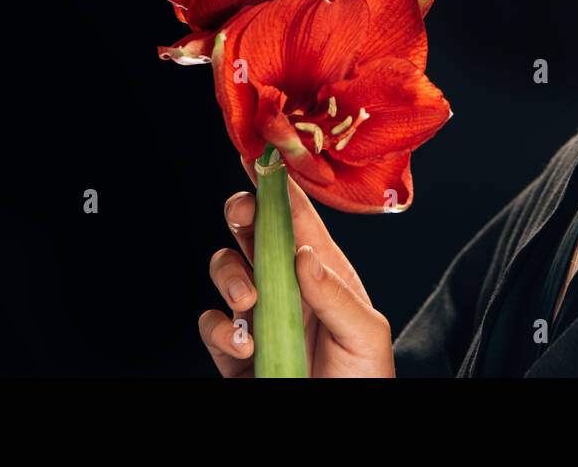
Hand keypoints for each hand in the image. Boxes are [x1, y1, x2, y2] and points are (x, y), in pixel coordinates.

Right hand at [198, 156, 395, 376]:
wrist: (340, 426)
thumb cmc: (365, 381)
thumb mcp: (366, 336)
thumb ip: (337, 296)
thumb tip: (302, 256)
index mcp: (322, 271)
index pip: (298, 216)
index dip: (277, 182)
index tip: (260, 152)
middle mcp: (287, 285)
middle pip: (253, 230)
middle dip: (242, 214)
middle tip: (244, 217)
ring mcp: (259, 314)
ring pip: (225, 269)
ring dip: (229, 277)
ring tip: (249, 303)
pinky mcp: (234, 350)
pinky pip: (211, 323)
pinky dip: (219, 328)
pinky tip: (244, 345)